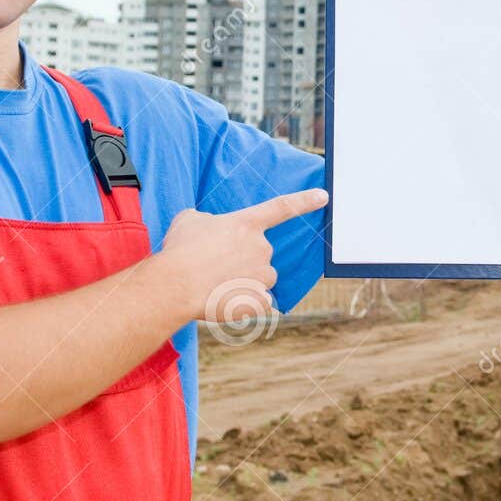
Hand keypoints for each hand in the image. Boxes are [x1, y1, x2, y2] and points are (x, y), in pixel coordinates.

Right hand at [158, 188, 328, 323]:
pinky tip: (224, 300)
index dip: (305, 201)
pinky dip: (244, 303)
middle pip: (261, 253)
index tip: (323, 196)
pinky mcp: (259, 300)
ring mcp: (262, 274)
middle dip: (243, 258)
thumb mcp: (188, 220)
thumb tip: (207, 226)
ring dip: (245, 280)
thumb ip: (206, 220)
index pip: (282, 207)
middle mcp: (261, 247)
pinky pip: (257, 302)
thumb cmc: (180, 250)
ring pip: (261, 277)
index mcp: (246, 223)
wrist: (176, 285)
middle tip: (214, 265)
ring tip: (216, 284)